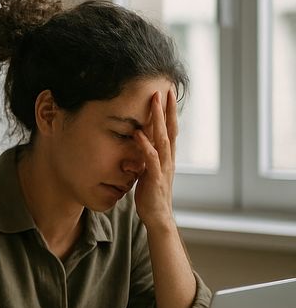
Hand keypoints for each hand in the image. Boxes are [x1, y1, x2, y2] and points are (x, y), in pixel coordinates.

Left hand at [133, 89, 177, 229]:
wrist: (158, 216)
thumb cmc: (152, 195)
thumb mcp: (149, 171)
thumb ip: (147, 158)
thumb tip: (141, 145)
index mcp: (167, 157)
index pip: (170, 130)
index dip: (169, 113)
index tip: (167, 95)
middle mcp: (168, 159)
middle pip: (170, 129)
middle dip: (167, 110)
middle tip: (163, 90)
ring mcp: (163, 167)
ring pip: (162, 139)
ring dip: (158, 120)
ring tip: (154, 103)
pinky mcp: (155, 178)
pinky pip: (150, 158)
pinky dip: (144, 145)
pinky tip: (137, 134)